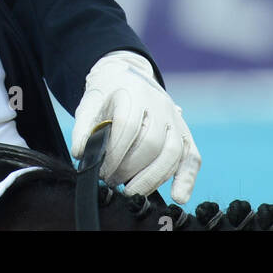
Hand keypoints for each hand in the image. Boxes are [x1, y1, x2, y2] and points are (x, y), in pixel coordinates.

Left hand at [71, 50, 200, 203]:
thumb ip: (83, 127)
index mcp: (133, 92)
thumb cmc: (108, 95)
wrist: (128, 76)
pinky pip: (192, 157)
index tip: (101, 171)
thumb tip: (80, 153)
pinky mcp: (184, 132)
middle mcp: (159, 104)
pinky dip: (187, 178)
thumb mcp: (90, 103)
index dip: (114, 154)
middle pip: (151, 143)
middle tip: (112, 180)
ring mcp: (174, 118)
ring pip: (172, 152)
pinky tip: (178, 197)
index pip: (128, 126)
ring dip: (152, 178)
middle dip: (130, 169)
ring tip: (131, 191)